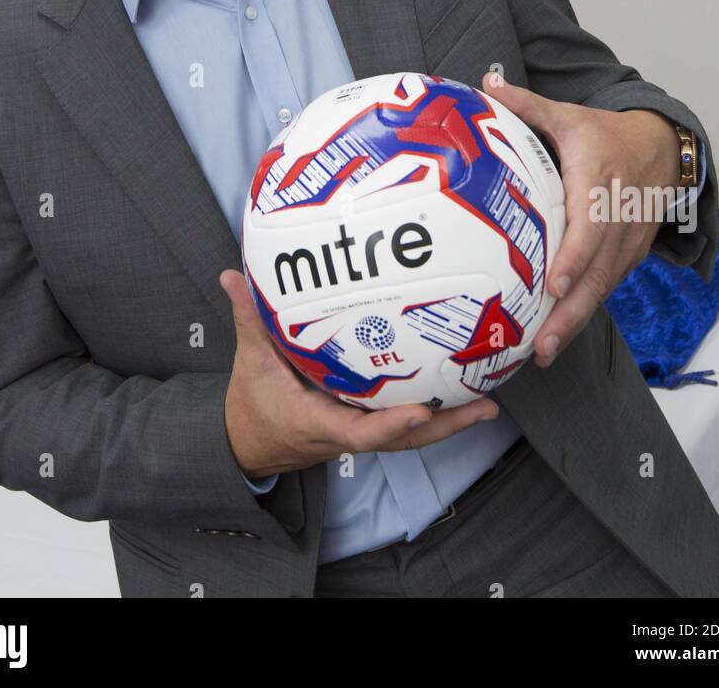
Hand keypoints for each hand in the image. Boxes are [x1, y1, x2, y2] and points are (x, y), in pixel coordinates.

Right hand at [220, 270, 499, 478]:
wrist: (248, 443)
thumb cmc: (253, 404)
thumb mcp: (248, 360)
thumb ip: (247, 318)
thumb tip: (231, 275)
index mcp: (319, 423)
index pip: (361, 432)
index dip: (392, 425)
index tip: (420, 411)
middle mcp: (346, 435)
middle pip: (404, 439)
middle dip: (445, 427)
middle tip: (485, 407)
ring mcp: (359, 433)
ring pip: (411, 436)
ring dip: (449, 423)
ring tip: (487, 403)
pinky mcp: (365, 426)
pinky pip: (404, 425)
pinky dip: (434, 415)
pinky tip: (460, 392)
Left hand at [481, 72, 681, 368]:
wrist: (662, 147)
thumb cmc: (606, 134)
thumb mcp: (569, 114)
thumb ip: (527, 104)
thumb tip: (487, 82)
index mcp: (598, 181)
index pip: (590, 226)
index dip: (574, 256)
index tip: (554, 282)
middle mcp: (616, 216)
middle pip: (596, 271)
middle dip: (570, 310)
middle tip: (542, 342)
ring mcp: (627, 241)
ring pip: (603, 287)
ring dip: (576, 320)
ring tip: (544, 351)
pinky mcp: (629, 255)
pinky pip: (607, 286)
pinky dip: (585, 311)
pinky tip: (559, 334)